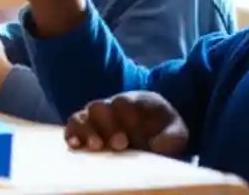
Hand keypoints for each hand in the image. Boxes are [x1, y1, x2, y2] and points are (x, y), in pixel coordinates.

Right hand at [65, 92, 188, 156]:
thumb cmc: (164, 130)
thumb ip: (172, 136)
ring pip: (83, 116)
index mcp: (133, 101)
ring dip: (87, 131)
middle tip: (121, 144)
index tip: (132, 137)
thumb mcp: (177, 132)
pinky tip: (75, 146)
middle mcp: (111, 106)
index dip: (126, 118)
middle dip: (108, 126)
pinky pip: (73, 126)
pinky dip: (71, 134)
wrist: (154, 130)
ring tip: (96, 147)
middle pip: (100, 107)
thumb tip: (155, 146)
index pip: (124, 103)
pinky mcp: (86, 129)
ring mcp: (96, 117)